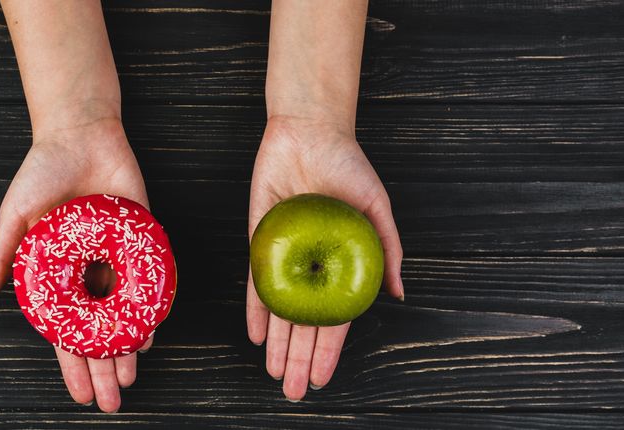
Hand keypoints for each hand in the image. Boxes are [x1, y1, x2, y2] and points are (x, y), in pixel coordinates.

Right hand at [0, 118, 151, 412]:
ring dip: (128, 348)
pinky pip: (149, 283)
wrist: (80, 134)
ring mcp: (116, 260)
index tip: (80, 395)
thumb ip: (1, 257)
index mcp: (57, 275)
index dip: (73, 364)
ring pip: (124, 315)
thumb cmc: (42, 172)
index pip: (66, 331)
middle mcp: (88, 274)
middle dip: (104, 368)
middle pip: (98, 332)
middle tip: (114, 401)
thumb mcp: (15, 216)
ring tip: (131, 378)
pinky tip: (151, 334)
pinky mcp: (141, 241)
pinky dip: (151, 309)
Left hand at [246, 116, 403, 400]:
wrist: (309, 133)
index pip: (335, 317)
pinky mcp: (261, 240)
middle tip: (293, 390)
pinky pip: (256, 281)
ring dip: (278, 343)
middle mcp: (312, 265)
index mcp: (342, 262)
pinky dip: (255, 308)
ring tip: (275, 372)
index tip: (323, 377)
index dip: (329, 349)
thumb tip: (398, 293)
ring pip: (280, 309)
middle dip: (300, 356)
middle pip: (305, 321)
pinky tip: (256, 335)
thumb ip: (386, 250)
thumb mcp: (377, 208)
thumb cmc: (348, 166)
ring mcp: (286, 255)